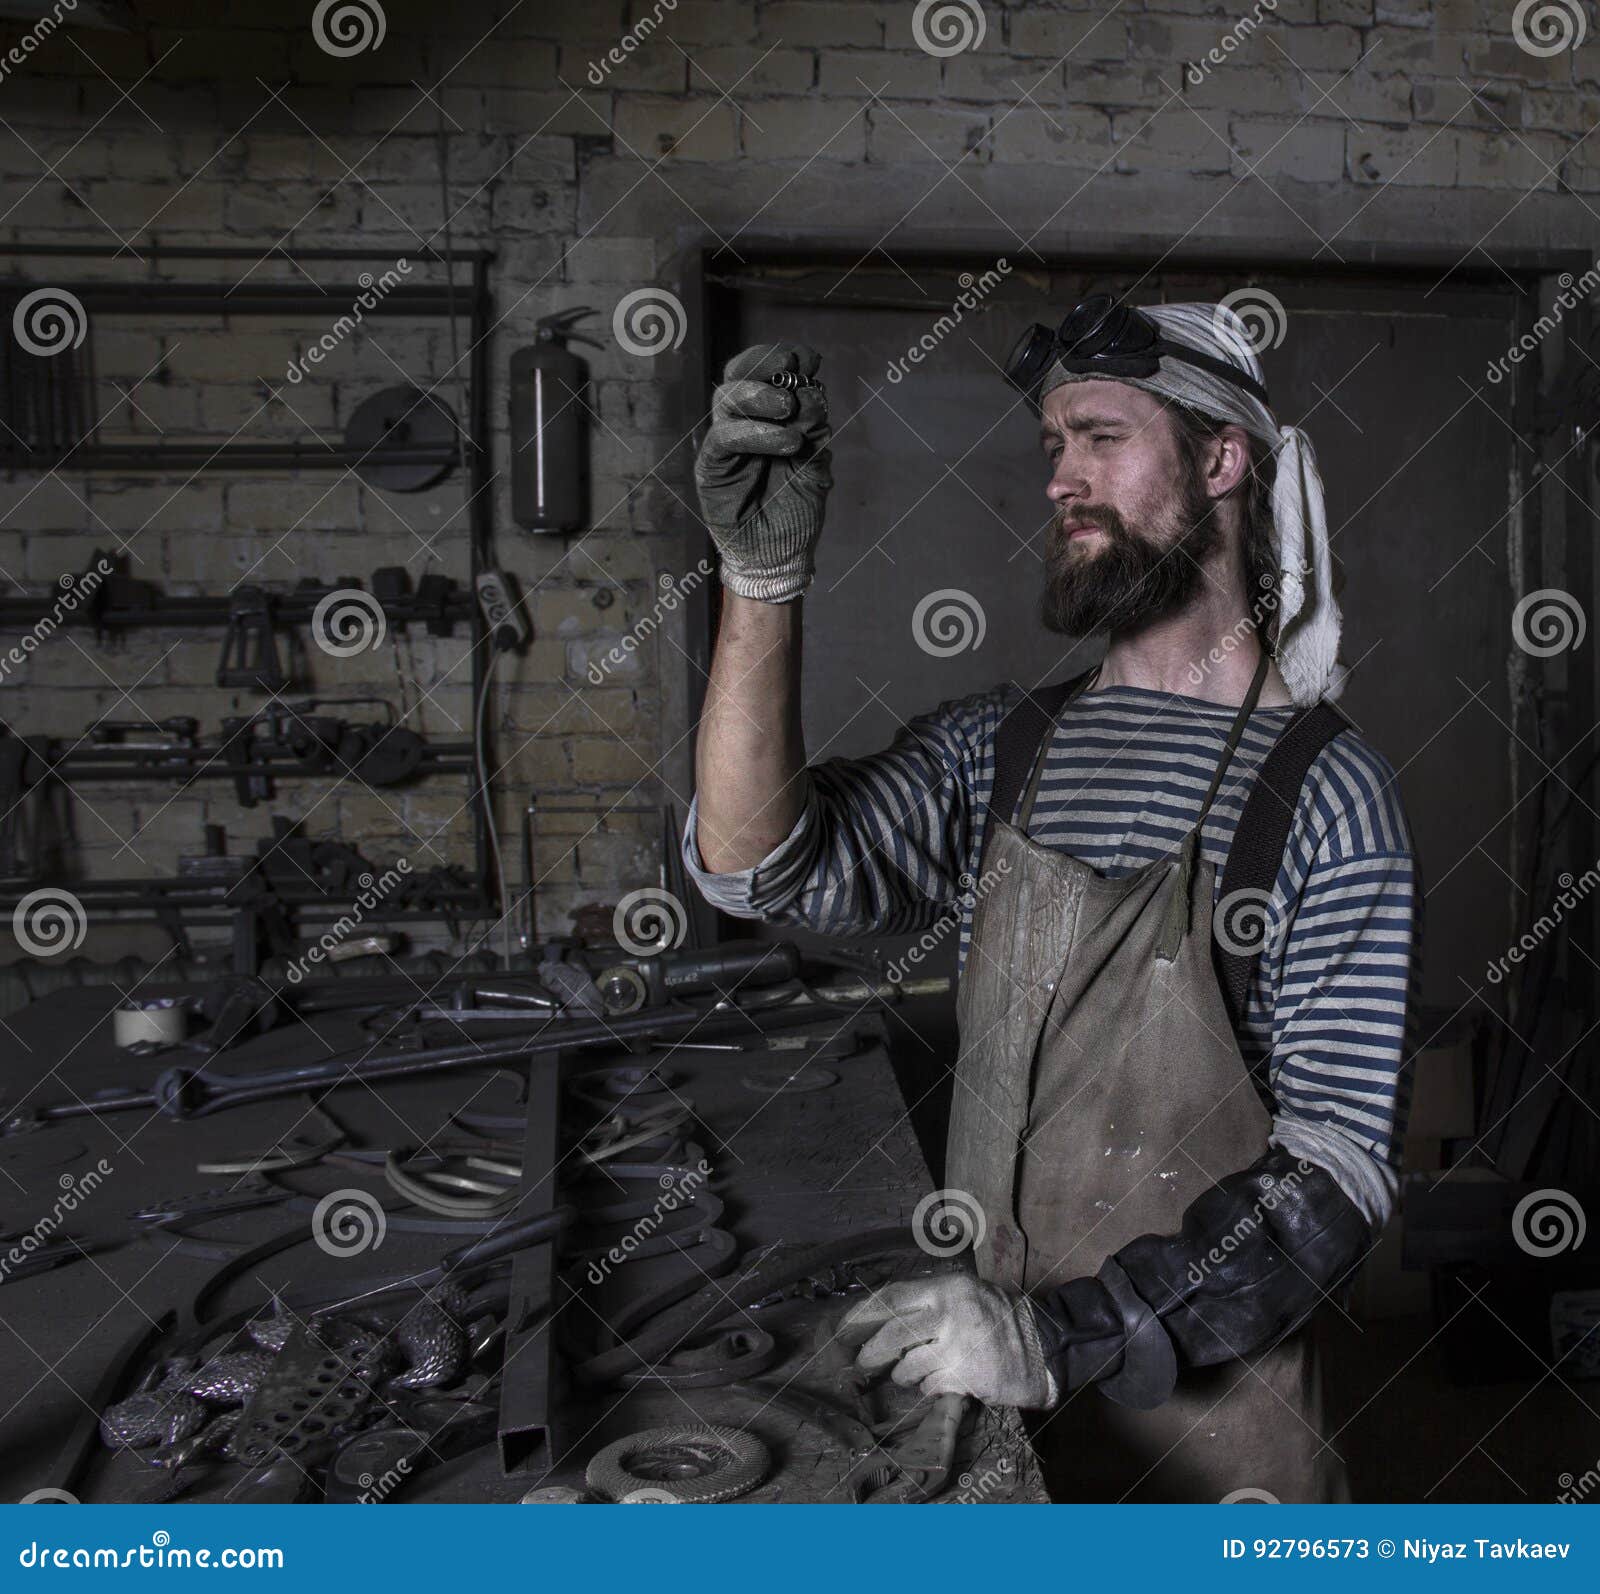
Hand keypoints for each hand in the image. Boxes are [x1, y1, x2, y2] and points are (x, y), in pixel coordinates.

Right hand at [694, 342, 831, 602]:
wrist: (780, 556)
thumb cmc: (796, 512)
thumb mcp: (815, 468)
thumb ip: (813, 432)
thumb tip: (812, 393)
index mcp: (772, 417)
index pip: (770, 373)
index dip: (787, 358)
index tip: (810, 359)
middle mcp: (746, 423)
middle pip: (741, 374)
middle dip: (765, 361)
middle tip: (791, 365)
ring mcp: (726, 442)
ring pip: (729, 398)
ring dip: (760, 394)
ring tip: (788, 409)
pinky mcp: (713, 466)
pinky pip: (725, 437)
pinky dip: (754, 432)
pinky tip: (785, 441)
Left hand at [836, 1272, 1058, 1408]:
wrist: (1043, 1349)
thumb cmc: (1000, 1321)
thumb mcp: (967, 1295)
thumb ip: (931, 1303)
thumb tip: (884, 1317)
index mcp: (947, 1288)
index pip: (893, 1296)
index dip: (862, 1312)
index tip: (843, 1327)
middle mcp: (949, 1312)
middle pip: (892, 1333)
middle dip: (872, 1351)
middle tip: (862, 1362)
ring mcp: (957, 1345)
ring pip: (908, 1364)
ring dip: (902, 1374)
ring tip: (908, 1374)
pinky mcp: (965, 1376)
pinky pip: (929, 1386)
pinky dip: (926, 1388)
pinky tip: (936, 1383)